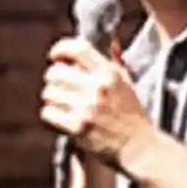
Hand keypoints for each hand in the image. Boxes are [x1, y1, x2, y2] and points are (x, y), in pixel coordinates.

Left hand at [39, 37, 155, 169]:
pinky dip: (51, 114)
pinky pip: (49, 112)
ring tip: (60, 103)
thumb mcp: (127, 83)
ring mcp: (87, 107)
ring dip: (51, 98)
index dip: (61, 49)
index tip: (54, 56)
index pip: (78, 49)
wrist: (138, 146)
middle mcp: (98, 87)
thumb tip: (112, 42)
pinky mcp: (78, 127)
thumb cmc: (131, 114)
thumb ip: (115, 63)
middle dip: (52, 78)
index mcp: (109, 73)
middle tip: (57, 86)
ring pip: (49, 92)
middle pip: (56, 72)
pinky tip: (60, 117)